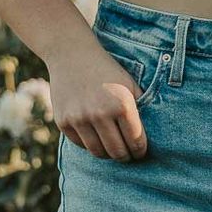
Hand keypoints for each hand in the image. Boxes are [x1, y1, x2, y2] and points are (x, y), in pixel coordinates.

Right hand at [48, 46, 149, 161]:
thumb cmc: (106, 70)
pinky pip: (81, 145)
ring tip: (112, 149)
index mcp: (121, 104)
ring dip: (108, 154)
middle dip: (125, 156)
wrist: (72, 54)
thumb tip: (148, 135)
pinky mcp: (64, 122)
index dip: (140, 151)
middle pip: (117, 152)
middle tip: (128, 156)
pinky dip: (90, 145)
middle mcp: (100, 113)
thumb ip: (140, 108)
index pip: (136, 141)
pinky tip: (96, 138)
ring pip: (98, 152)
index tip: (140, 153)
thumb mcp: (129, 84)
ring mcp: (79, 119)